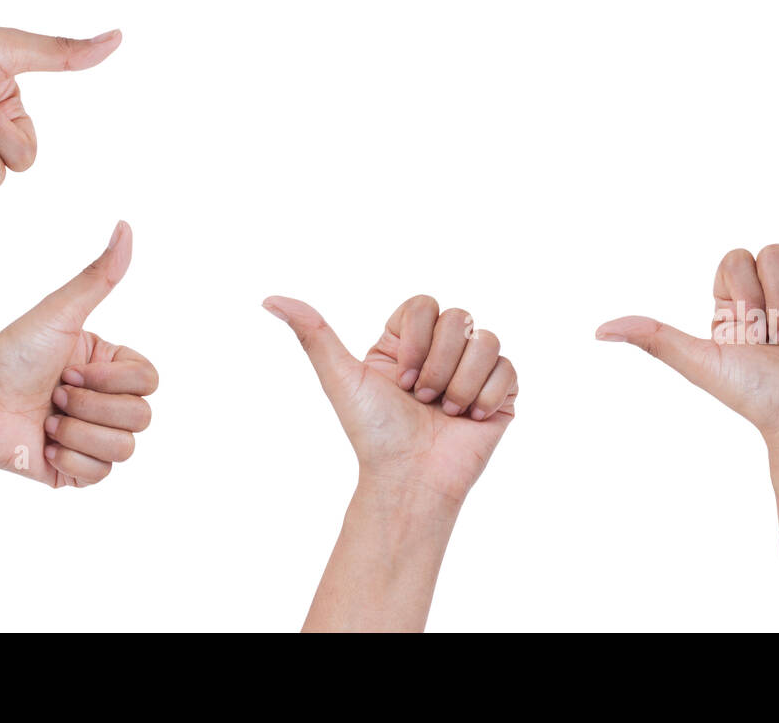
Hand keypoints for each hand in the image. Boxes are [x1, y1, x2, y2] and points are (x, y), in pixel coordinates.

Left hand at [0, 222, 156, 487]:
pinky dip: (69, 461)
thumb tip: (126, 226)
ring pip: (124, 450)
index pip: (150, 382)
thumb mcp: (63, 311)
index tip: (71, 369)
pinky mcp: (75, 471)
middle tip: (55, 395)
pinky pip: (100, 476)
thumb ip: (101, 273)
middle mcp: (109, 404)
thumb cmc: (13, 350)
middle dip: (91, 408)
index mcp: (113, 369)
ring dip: (77, 435)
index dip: (112, 381)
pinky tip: (43, 446)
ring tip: (46, 421)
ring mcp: (94, 438)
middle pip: (141, 419)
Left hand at [264, 294, 515, 505]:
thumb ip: (312, 333)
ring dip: (460, 384)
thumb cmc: (373, 433)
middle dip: (437, 365)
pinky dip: (485, 396)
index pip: (425, 303)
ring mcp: (474, 369)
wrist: (409, 479)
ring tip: (445, 411)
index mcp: (408, 340)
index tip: (399, 378)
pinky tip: (469, 418)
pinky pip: (507, 369)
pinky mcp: (501, 392)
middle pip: (459, 318)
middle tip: (421, 399)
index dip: (415, 340)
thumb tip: (270, 298)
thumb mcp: (341, 377)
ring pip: (486, 341)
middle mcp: (443, 349)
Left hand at [597, 246, 778, 441]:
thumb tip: (599, 331)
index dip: (744, 291)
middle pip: (774, 252)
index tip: (747, 329)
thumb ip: (654, 338)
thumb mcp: (699, 361)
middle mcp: (774, 287)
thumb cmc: (754, 394)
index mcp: (737, 294)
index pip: (737, 256)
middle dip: (777, 303)